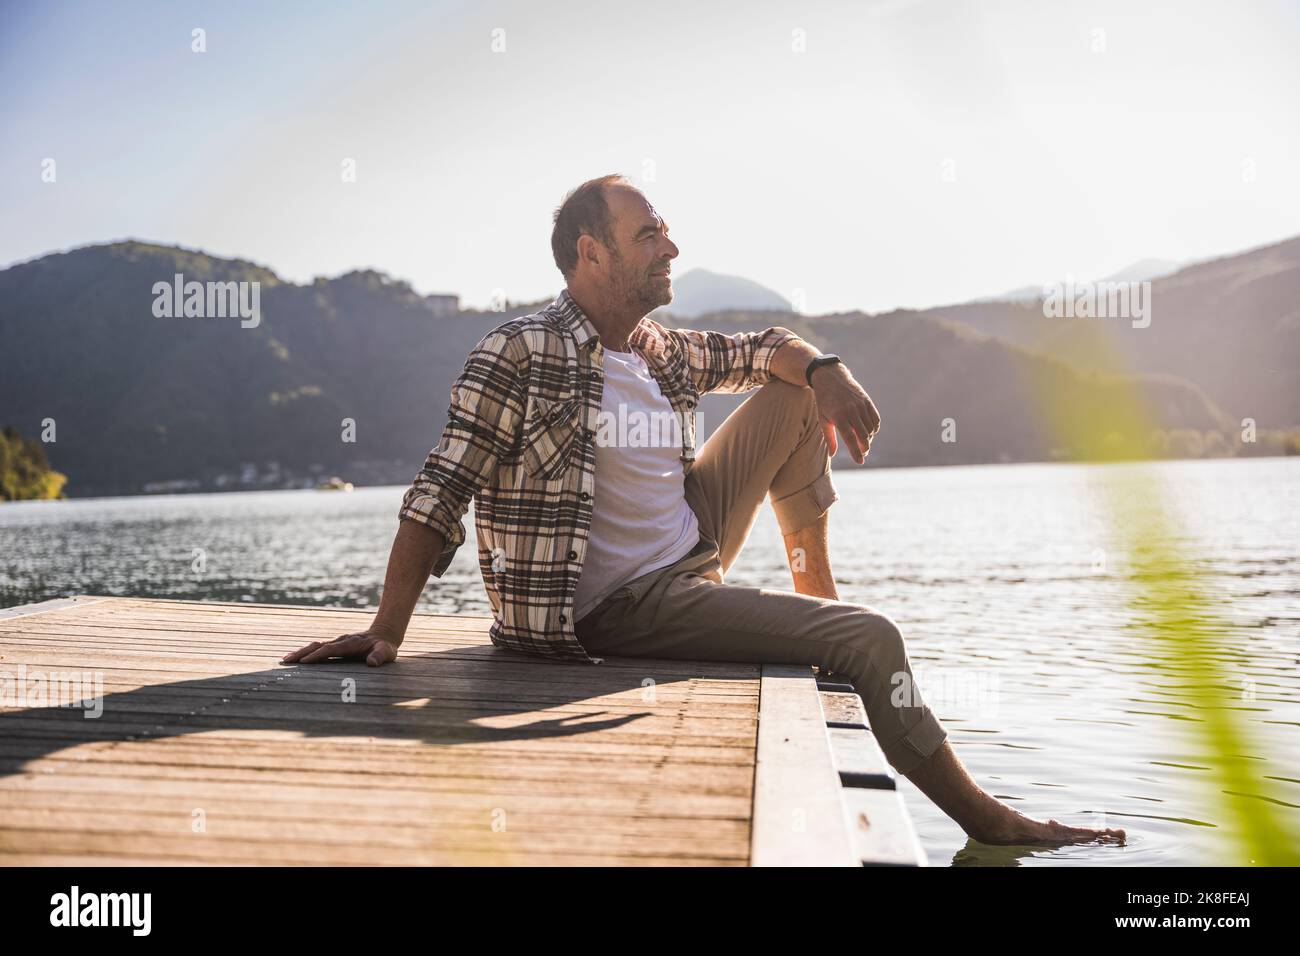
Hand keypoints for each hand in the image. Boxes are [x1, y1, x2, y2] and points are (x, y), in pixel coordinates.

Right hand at [280, 627, 400, 666]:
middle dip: (303, 653)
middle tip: (287, 660)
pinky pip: (318, 649)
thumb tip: (372, 662)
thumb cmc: (385, 647)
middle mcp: (340, 641)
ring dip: (301, 652)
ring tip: (286, 659)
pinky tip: (296, 657)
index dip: (318, 655)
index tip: (305, 661)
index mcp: (350, 643)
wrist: (384, 635)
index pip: (331, 649)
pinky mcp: (335, 646)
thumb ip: (380, 656)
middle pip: (319, 646)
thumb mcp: (386, 652)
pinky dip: (306, 652)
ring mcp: (337, 643)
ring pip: (316, 646)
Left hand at [811, 364, 879, 463]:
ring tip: (864, 443)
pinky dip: (874, 429)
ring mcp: (861, 405)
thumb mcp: (823, 419)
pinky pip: (875, 420)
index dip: (856, 452)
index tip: (860, 462)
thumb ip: (829, 438)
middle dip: (864, 448)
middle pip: (863, 436)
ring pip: (870, 429)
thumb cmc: (824, 401)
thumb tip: (832, 454)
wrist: (831, 378)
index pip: (850, 439)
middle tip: (863, 453)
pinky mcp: (867, 401)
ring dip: (869, 439)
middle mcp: (852, 411)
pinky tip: (869, 432)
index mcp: (839, 417)